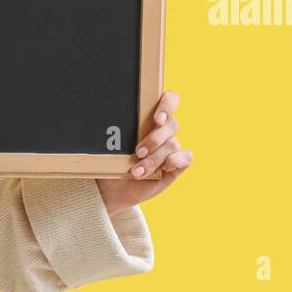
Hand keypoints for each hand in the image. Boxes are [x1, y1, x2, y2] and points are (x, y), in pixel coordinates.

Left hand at [95, 90, 192, 215]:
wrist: (110, 190)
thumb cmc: (108, 162)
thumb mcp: (107, 144)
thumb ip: (114, 129)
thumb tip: (106, 115)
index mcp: (148, 119)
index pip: (169, 100)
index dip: (168, 105)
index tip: (157, 119)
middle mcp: (163, 132)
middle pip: (172, 124)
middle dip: (154, 139)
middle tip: (138, 152)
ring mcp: (170, 149)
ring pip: (172, 145)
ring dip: (153, 159)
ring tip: (136, 172)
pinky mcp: (176, 166)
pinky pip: (186, 157)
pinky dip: (174, 162)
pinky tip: (161, 170)